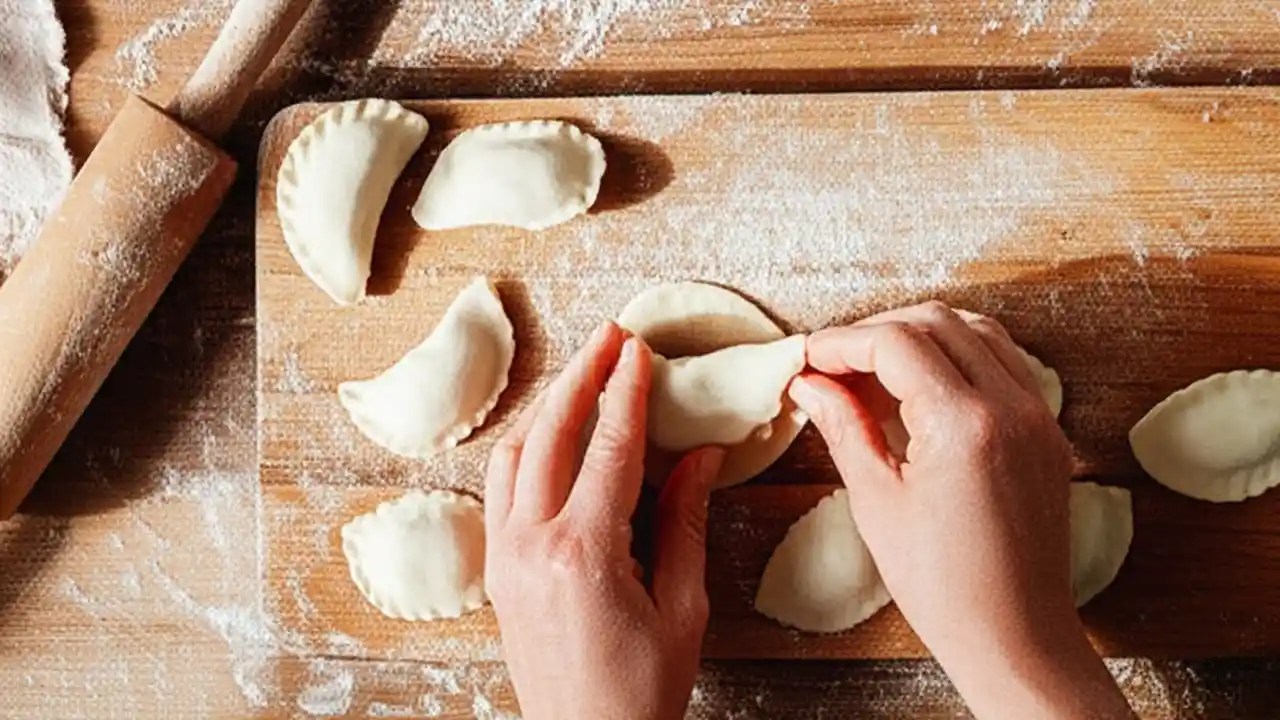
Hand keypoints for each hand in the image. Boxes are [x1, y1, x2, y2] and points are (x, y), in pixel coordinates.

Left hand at [484, 321, 724, 719]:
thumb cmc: (640, 691)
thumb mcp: (681, 607)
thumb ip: (684, 521)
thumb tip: (699, 456)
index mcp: (583, 552)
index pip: (609, 448)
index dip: (627, 391)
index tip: (638, 350)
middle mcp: (531, 545)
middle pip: (550, 435)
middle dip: (581, 377)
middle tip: (609, 337)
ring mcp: (504, 558)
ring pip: (513, 455)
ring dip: (546, 407)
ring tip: (581, 375)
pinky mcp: (497, 572)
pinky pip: (500, 489)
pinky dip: (524, 449)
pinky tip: (547, 436)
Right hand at [788, 302, 1129, 719]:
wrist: (1016, 636)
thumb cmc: (944, 587)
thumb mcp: (877, 504)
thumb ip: (844, 429)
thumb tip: (810, 384)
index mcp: (964, 425)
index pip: (895, 343)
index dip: (842, 342)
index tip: (809, 358)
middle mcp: (1011, 407)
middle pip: (935, 322)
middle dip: (876, 332)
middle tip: (832, 364)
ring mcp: (1037, 416)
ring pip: (974, 330)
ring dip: (919, 336)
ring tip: (873, 372)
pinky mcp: (1046, 431)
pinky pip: (1002, 361)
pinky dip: (957, 356)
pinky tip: (920, 388)